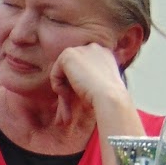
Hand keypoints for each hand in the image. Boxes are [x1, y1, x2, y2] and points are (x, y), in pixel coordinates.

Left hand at [51, 43, 144, 164]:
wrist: (111, 102)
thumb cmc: (110, 106)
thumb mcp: (99, 95)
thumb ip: (89, 89)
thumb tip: (75, 109)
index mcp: (105, 57)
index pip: (81, 69)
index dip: (76, 87)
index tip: (80, 106)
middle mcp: (94, 49)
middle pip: (69, 70)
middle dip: (66, 90)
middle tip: (68, 115)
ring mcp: (82, 50)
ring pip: (61, 72)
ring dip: (62, 90)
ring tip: (70, 107)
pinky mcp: (69, 55)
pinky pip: (55, 72)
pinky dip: (58, 85)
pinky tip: (69, 94)